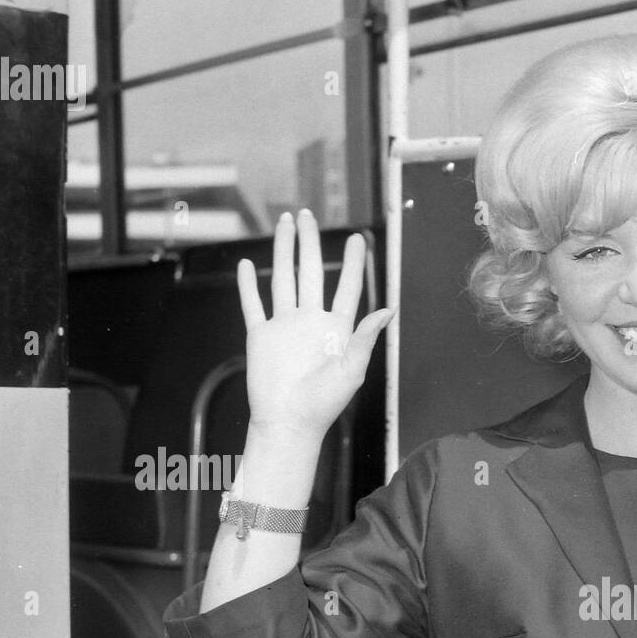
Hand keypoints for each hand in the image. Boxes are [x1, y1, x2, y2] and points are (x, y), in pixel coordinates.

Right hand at [237, 209, 391, 440]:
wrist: (289, 422)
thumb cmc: (324, 403)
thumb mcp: (352, 369)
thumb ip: (366, 337)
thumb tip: (388, 310)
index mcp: (337, 329)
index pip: (347, 287)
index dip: (353, 264)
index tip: (358, 239)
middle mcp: (311, 321)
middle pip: (311, 272)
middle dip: (310, 243)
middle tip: (308, 215)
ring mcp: (285, 326)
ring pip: (283, 278)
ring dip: (283, 251)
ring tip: (285, 225)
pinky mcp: (261, 335)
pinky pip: (253, 303)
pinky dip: (248, 284)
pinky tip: (248, 264)